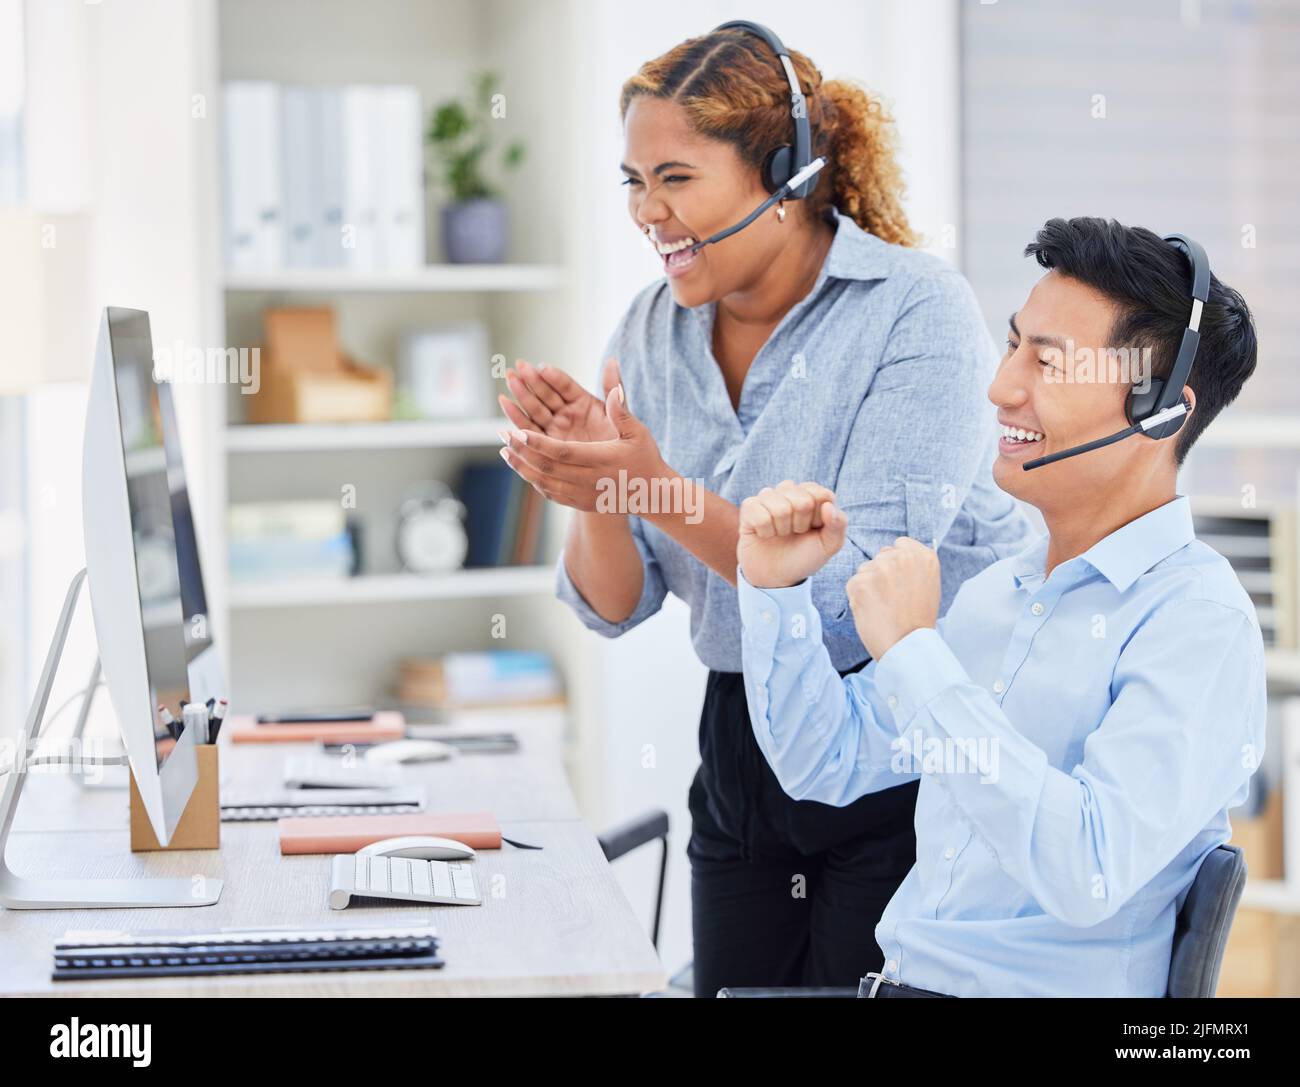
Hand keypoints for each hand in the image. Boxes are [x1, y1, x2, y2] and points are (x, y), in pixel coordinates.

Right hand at [499, 358, 621, 442]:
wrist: (617, 473)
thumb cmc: (622, 443)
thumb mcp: (621, 415)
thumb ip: (614, 388)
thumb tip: (612, 360)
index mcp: (584, 403)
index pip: (566, 386)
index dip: (554, 377)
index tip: (542, 367)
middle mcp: (567, 413)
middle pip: (546, 394)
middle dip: (531, 380)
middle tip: (518, 366)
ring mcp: (555, 427)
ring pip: (535, 408)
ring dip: (521, 393)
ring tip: (509, 378)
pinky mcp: (545, 443)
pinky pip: (529, 428)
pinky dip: (517, 416)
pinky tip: (505, 402)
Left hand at [499, 377, 669, 512]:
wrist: (652, 495)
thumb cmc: (645, 458)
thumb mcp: (638, 432)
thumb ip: (621, 411)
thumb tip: (614, 389)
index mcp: (600, 460)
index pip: (562, 452)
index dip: (538, 443)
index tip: (518, 431)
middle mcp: (588, 480)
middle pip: (547, 467)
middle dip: (522, 451)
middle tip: (503, 435)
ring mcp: (582, 494)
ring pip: (544, 482)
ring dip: (522, 466)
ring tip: (504, 450)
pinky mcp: (579, 503)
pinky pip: (550, 493)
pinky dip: (532, 480)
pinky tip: (522, 467)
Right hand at [737, 481, 845, 588]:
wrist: (776, 576)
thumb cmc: (803, 557)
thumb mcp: (829, 546)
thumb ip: (838, 525)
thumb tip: (828, 506)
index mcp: (811, 495)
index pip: (821, 495)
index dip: (819, 518)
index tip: (813, 529)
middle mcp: (790, 491)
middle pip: (802, 500)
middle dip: (800, 525)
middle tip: (795, 533)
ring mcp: (768, 497)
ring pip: (780, 508)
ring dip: (782, 529)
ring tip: (780, 534)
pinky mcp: (749, 506)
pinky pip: (760, 515)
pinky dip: (765, 532)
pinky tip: (765, 534)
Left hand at [845, 537, 939, 661]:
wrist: (907, 646)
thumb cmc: (917, 620)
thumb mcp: (928, 585)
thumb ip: (913, 565)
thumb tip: (891, 551)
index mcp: (923, 556)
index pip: (899, 545)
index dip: (896, 563)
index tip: (901, 581)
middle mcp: (902, 557)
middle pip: (880, 557)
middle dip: (881, 574)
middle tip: (892, 599)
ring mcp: (880, 569)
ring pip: (865, 570)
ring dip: (869, 585)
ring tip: (884, 607)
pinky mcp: (860, 583)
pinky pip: (853, 584)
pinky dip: (858, 598)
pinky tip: (872, 611)